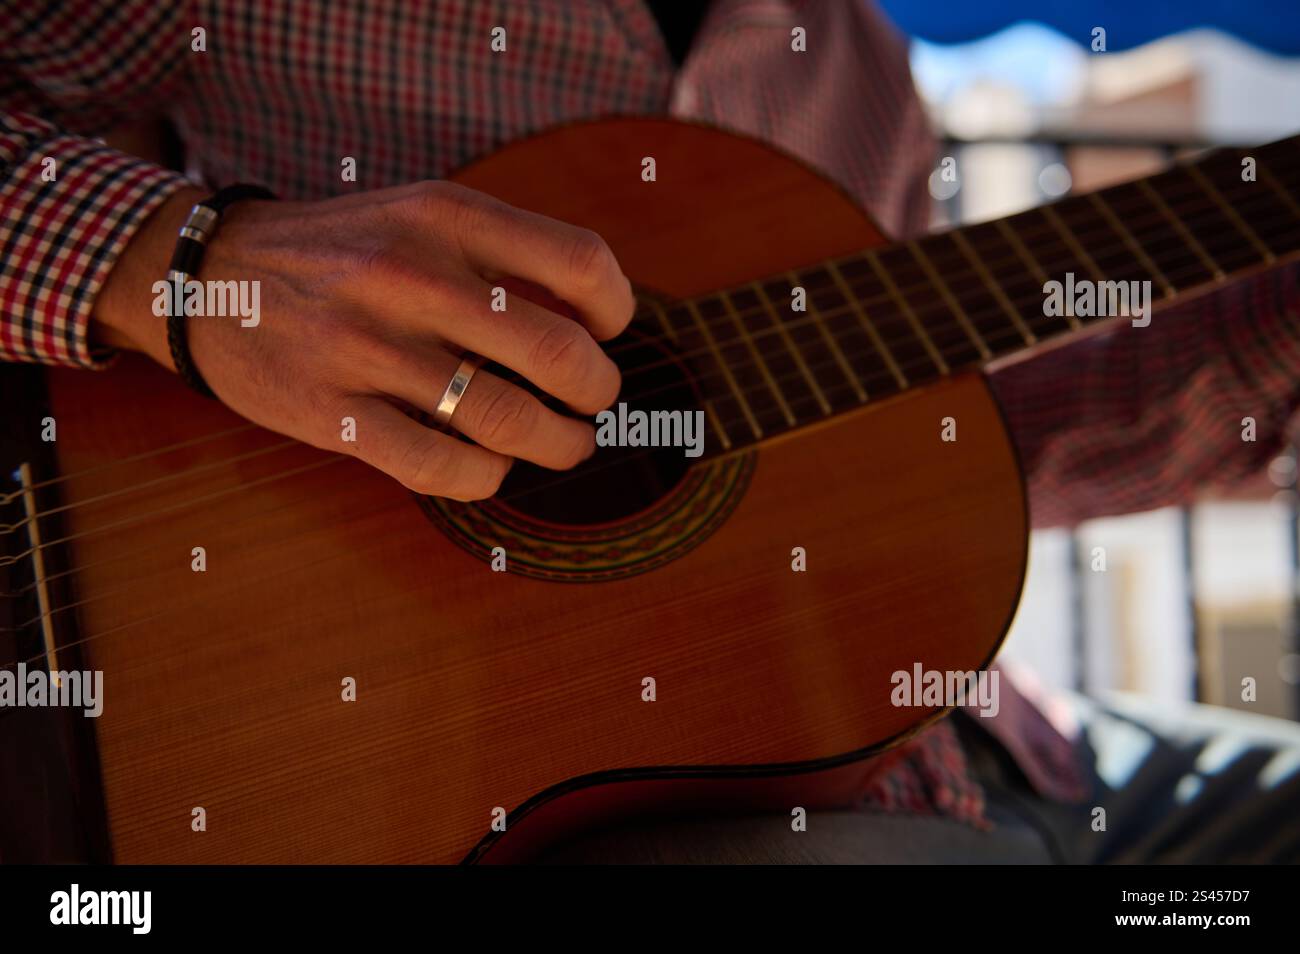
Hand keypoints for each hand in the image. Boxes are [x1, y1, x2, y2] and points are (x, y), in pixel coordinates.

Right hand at [92, 181, 634, 499]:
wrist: (209, 274)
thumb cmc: (342, 251)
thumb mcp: (419, 214)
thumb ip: (499, 252)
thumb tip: (595, 317)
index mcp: (444, 217)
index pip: (579, 262)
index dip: (615, 309)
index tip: (607, 330)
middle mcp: (410, 276)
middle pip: (559, 354)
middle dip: (597, 392)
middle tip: (593, 403)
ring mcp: (367, 348)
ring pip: (507, 420)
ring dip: (558, 445)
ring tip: (565, 445)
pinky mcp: (331, 414)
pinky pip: (440, 467)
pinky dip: (486, 477)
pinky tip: (491, 466)